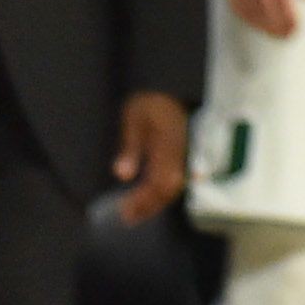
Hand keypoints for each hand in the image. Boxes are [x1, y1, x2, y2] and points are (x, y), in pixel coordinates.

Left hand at [113, 91, 186, 215]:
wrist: (170, 87)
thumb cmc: (150, 101)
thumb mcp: (134, 117)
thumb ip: (130, 147)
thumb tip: (121, 175)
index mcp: (169, 144)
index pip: (160, 180)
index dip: (144, 198)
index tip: (125, 208)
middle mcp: (180, 152)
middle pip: (169, 187)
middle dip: (149, 205)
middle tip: (127, 217)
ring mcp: (183, 154)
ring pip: (173, 185)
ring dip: (155, 202)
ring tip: (134, 215)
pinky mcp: (181, 155)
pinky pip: (175, 179)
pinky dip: (161, 192)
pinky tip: (148, 199)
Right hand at [219, 0, 304, 39]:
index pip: (284, 1)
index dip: (289, 19)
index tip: (296, 29)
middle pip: (267, 10)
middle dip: (277, 27)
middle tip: (286, 37)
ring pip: (249, 10)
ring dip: (261, 26)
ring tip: (272, 34)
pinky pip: (235, 2)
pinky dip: (245, 16)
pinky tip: (254, 22)